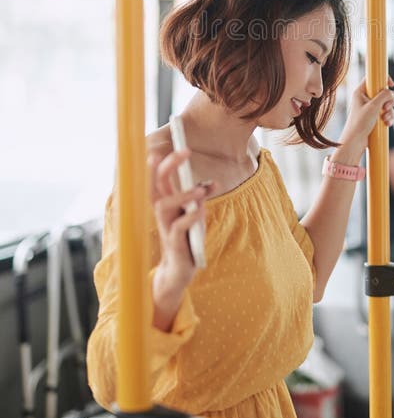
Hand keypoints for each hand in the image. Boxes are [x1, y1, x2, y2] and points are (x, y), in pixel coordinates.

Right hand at [148, 148, 212, 298]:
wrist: (179, 271)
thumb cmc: (186, 239)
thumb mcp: (195, 215)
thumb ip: (200, 199)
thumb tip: (212, 182)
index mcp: (166, 204)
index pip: (160, 178)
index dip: (165, 161)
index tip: (177, 146)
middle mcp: (162, 213)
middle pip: (157, 184)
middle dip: (169, 165)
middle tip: (185, 151)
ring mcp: (166, 227)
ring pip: (164, 204)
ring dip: (183, 194)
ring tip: (201, 191)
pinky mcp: (174, 243)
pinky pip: (178, 227)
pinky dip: (189, 218)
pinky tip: (199, 214)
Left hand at [338, 77, 393, 156]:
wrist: (355, 141)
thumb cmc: (360, 122)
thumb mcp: (373, 106)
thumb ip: (384, 96)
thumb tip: (393, 92)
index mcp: (360, 92)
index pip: (372, 78)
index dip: (383, 79)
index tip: (391, 85)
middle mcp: (364, 98)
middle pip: (382, 92)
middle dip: (388, 100)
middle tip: (385, 108)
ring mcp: (370, 108)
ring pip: (386, 104)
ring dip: (389, 111)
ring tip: (385, 119)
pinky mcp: (374, 117)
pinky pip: (386, 113)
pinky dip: (388, 118)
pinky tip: (387, 124)